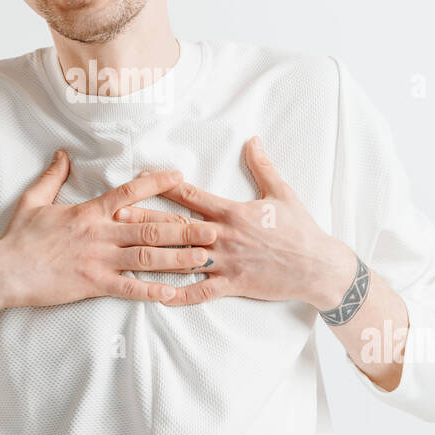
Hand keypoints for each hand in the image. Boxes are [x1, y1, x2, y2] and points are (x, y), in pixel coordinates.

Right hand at [0, 150, 220, 308]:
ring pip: (147, 256)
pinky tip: (174, 293)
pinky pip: (129, 289)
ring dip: (179, 257)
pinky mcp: (93, 284)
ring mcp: (98, 259)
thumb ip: (53, 177)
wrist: (3, 271)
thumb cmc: (18, 238)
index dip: (157, 183)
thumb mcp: (33, 201)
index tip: (181, 177)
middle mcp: (99, 233)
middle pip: (150, 227)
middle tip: (213, 228)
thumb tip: (62, 154)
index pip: (129, 192)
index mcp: (89, 211)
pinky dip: (153, 291)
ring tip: (204, 257)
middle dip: (185, 227)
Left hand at [113, 136, 355, 307]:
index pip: (192, 195)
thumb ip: (263, 166)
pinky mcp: (233, 284)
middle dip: (146, 218)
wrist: (317, 266)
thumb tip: (253, 139)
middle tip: (117, 214)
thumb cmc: (300, 228)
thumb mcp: (282, 193)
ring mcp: (227, 262)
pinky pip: (201, 292)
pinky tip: (157, 296)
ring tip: (127, 253)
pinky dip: (179, 294)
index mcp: (232, 211)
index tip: (142, 177)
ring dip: (154, 254)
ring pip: (183, 258)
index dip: (165, 185)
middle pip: (178, 225)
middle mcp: (225, 236)